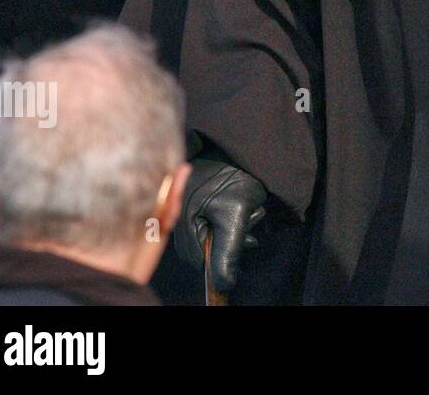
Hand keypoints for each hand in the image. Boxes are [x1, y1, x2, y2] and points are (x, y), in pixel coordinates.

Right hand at [173, 158, 266, 293]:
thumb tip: (223, 284)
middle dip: (231, 240)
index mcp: (180, 217)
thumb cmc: (236, 175)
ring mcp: (186, 204)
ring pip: (212, 232)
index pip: (196, 257)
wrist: (242, 143)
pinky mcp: (196, 198)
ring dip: (235, 227)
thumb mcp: (236, 215)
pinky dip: (232, 217)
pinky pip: (213, 219)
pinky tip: (245, 203)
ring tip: (249, 207)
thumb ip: (228, 251)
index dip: (221, 257)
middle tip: (250, 221)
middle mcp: (178, 212)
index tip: (243, 243)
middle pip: (204, 246)